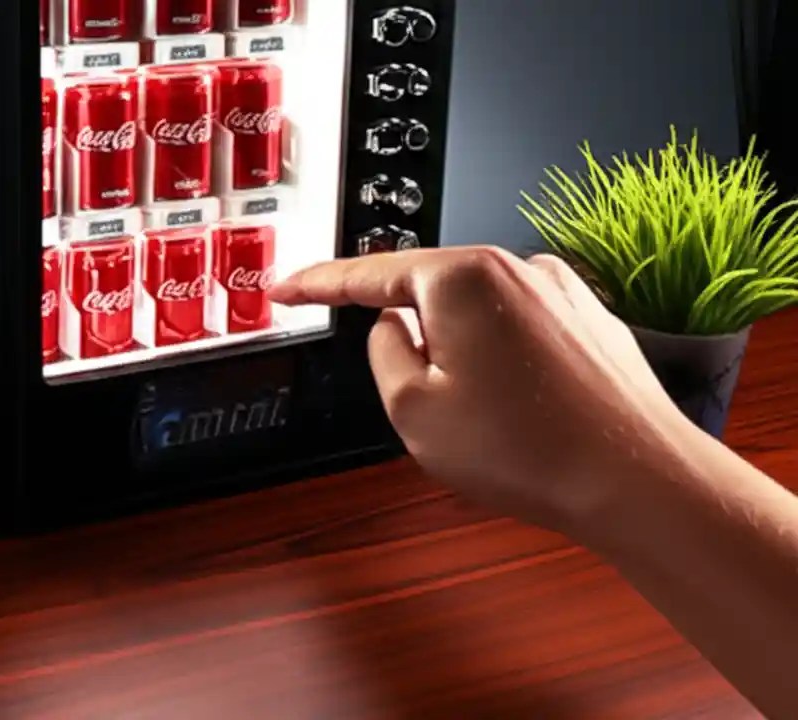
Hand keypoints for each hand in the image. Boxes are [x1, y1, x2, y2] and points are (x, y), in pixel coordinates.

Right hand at [269, 245, 695, 537]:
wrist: (636, 481)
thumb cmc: (531, 451)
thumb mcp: (412, 409)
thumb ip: (381, 352)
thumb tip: (391, 328)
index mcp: (462, 277)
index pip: (367, 273)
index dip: (316, 284)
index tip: (285, 287)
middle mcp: (516, 268)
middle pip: (427, 299)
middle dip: (417, 350)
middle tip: (435, 414)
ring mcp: (559, 292)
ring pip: (474, 323)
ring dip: (464, 367)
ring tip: (494, 427)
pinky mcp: (588, 321)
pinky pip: (518, 338)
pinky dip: (506, 374)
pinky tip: (524, 420)